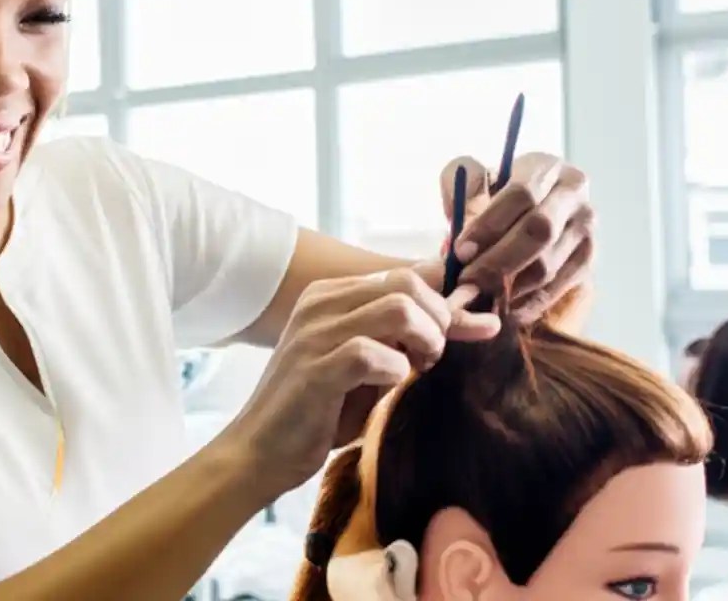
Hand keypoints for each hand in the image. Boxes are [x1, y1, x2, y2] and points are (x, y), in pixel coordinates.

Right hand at [217, 269, 498, 499]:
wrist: (258, 453)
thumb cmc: (316, 412)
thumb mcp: (364, 365)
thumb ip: (399, 338)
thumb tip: (463, 313)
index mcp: (329, 296)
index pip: (404, 274)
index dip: (445, 299)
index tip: (468, 328)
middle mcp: (319, 304)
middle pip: (407, 282)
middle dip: (438, 318)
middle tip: (432, 356)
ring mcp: (314, 334)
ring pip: (398, 308)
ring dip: (424, 339)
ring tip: (419, 367)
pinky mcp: (315, 369)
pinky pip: (374, 353)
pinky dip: (396, 370)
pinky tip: (390, 384)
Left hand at [440, 153, 593, 324]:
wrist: (531, 209)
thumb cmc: (496, 194)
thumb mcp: (475, 178)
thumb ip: (460, 187)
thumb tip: (461, 220)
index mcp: (546, 167)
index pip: (522, 195)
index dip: (489, 225)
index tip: (460, 250)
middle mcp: (575, 194)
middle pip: (539, 232)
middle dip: (498, 261)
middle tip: (467, 280)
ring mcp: (586, 229)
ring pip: (547, 266)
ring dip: (508, 286)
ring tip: (477, 294)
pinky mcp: (587, 261)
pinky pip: (556, 289)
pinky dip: (526, 304)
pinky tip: (500, 308)